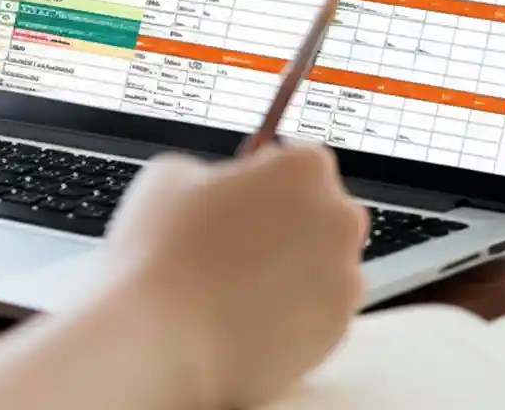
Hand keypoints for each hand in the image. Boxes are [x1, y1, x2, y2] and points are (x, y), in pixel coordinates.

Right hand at [105, 142, 367, 408]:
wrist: (161, 344)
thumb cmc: (162, 257)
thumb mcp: (169, 175)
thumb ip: (210, 171)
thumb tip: (217, 188)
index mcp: (303, 170)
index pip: (298, 159)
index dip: (264, 177)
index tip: (242, 193)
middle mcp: (336, 219)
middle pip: (321, 210)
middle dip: (286, 221)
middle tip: (234, 240)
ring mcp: (343, 278)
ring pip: (322, 262)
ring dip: (290, 267)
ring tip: (233, 285)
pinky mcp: (336, 330)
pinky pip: (318, 309)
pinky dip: (291, 311)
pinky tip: (244, 314)